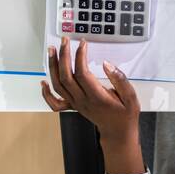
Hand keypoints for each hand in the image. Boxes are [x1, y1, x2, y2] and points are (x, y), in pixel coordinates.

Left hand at [41, 38, 144, 173]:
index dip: (80, 56)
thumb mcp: (131, 98)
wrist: (118, 133)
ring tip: (52, 50)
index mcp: (97, 97)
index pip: (82, 73)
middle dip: (63, 56)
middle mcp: (82, 101)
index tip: (83, 43)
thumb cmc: (125, 115)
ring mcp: (76, 104)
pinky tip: (43, 81)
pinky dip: (45, 93)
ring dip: (52, 67)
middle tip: (65, 41)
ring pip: (58, 85)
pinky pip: (54, 102)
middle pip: (66, 77)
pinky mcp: (73, 106)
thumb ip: (120, 80)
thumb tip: (107, 64)